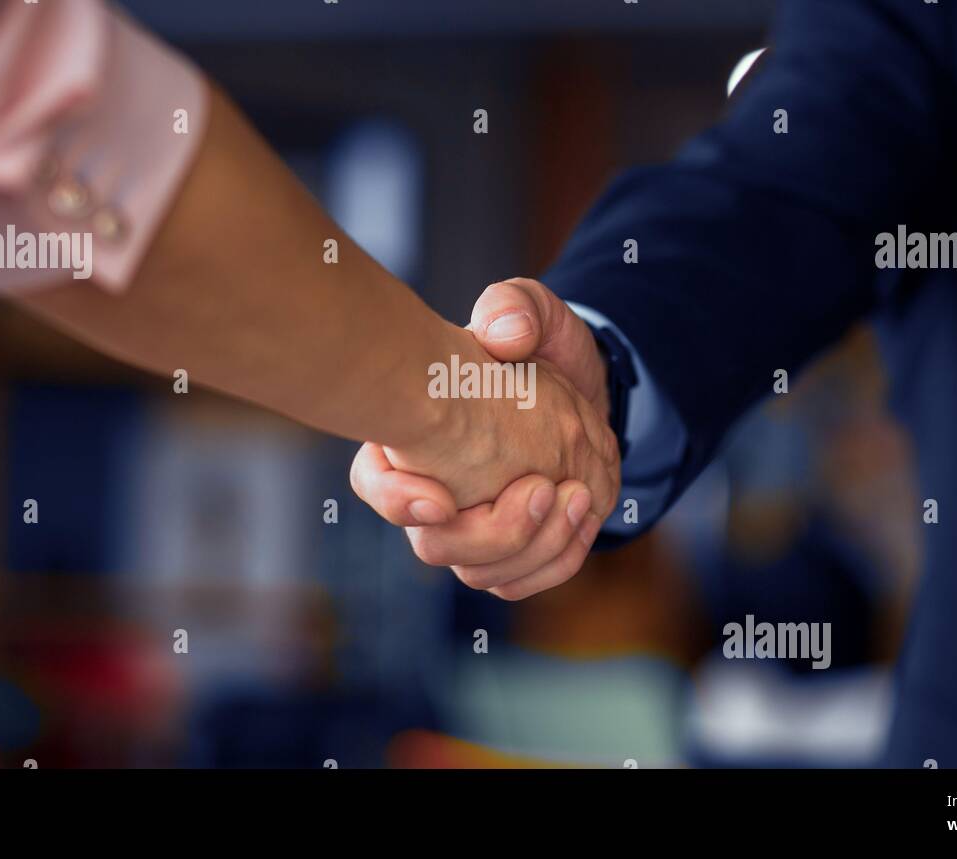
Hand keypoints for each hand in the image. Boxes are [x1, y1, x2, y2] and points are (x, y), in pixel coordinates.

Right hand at [351, 278, 619, 599]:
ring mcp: (471, 531)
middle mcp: (431, 494)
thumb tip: (502, 337)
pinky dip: (552, 562)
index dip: (394, 497)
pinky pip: (519, 583)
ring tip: (573, 496)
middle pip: (434, 548)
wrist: (580, 386)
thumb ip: (515, 308)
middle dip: (493, 532)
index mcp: (413, 438)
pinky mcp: (514, 553)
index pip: (376, 482)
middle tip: (542, 487)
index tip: (440, 499)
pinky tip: (578, 515)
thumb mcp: (530, 309)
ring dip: (533, 547)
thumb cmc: (540, 347)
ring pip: (481, 574)